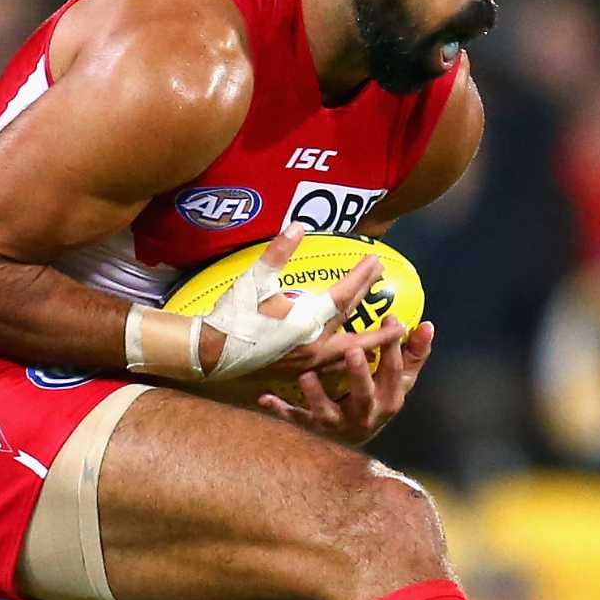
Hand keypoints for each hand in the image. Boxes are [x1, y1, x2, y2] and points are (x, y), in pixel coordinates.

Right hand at [188, 227, 385, 395]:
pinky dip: (351, 351)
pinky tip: (356, 348)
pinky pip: (337, 361)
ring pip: (350, 346)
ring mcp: (311, 363)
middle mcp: (316, 346)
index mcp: (307, 322)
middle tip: (385, 281)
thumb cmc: (233, 316)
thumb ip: (277, 253)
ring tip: (388, 323)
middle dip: (369, 297)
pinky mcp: (303, 372)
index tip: (376, 261)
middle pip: (353, 320)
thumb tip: (298, 226)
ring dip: (370, 333)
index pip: (342, 295)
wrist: (211, 354)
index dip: (360, 277)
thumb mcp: (254, 280)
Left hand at [257, 318, 434, 446]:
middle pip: (365, 396)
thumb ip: (413, 355)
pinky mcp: (313, 430)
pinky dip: (280, 410)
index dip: (393, 348)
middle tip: (354, 350)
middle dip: (359, 375)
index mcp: (389, 400)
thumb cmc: (376, 400)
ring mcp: (337, 425)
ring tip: (308, 376)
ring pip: (327, 412)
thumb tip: (428, 326)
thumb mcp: (397, 381)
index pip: (394, 372)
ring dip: (317, 395)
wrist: (352, 442)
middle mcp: (365, 416)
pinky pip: (296, 420)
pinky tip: (265, 397)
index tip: (390, 319)